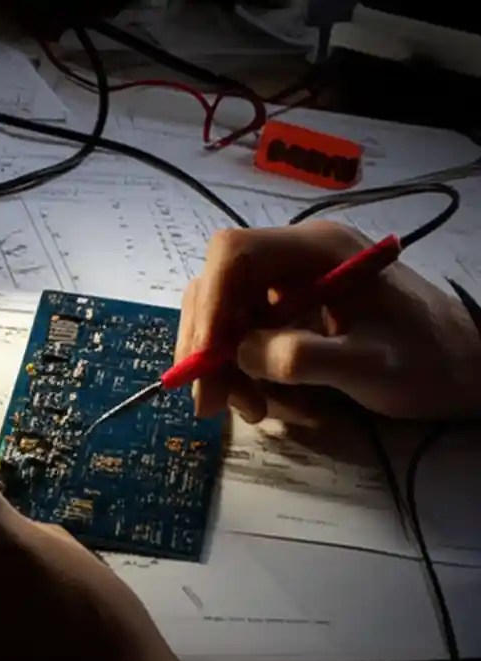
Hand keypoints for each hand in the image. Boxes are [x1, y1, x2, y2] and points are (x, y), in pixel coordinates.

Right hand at [178, 220, 480, 423]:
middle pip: (218, 287)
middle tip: (213, 406)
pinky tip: (274, 401)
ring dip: (227, 367)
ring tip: (257, 410)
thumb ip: (302, 356)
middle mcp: (293, 258)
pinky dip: (246, 373)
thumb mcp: (371, 365)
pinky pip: (244, 336)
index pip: (233, 254)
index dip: (210, 304)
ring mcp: (288, 284)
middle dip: (209, 347)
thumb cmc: (427, 361)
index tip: (205, 361)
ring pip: (225, 316)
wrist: (464, 369)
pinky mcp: (288, 312)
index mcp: (317, 249)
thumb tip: (238, 353)